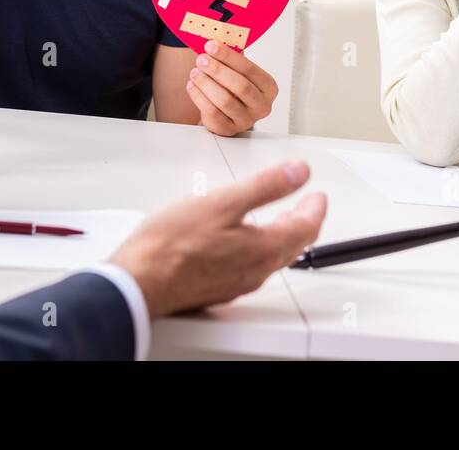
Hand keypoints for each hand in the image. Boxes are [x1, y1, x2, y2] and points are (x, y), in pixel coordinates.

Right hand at [110, 159, 326, 317]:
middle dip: (302, 222)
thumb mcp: (223, 202)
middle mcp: (255, 270)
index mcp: (263, 249)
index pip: (306, 228)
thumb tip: (299, 172)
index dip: (315, 208)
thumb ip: (265, 187)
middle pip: (292, 245)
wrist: (139, 281)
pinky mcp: (218, 286)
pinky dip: (259, 247)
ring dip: (281, 234)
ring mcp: (237, 282)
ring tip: (281, 218)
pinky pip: (251, 265)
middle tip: (306, 205)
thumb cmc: (172, 244)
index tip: (318, 196)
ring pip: (271, 256)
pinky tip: (245, 239)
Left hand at [186, 39, 277, 135]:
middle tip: (201, 59)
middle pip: (240, 86)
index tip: (211, 45)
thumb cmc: (233, 87)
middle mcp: (261, 106)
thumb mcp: (237, 72)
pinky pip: (212, 113)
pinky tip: (192, 85)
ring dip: (206, 83)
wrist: (227, 112)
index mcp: (268, 88)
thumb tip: (213, 42)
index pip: (250, 70)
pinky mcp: (228, 130)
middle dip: (218, 70)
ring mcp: (246, 120)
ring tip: (195, 72)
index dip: (229, 57)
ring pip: (224, 101)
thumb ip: (230, 59)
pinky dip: (199, 97)